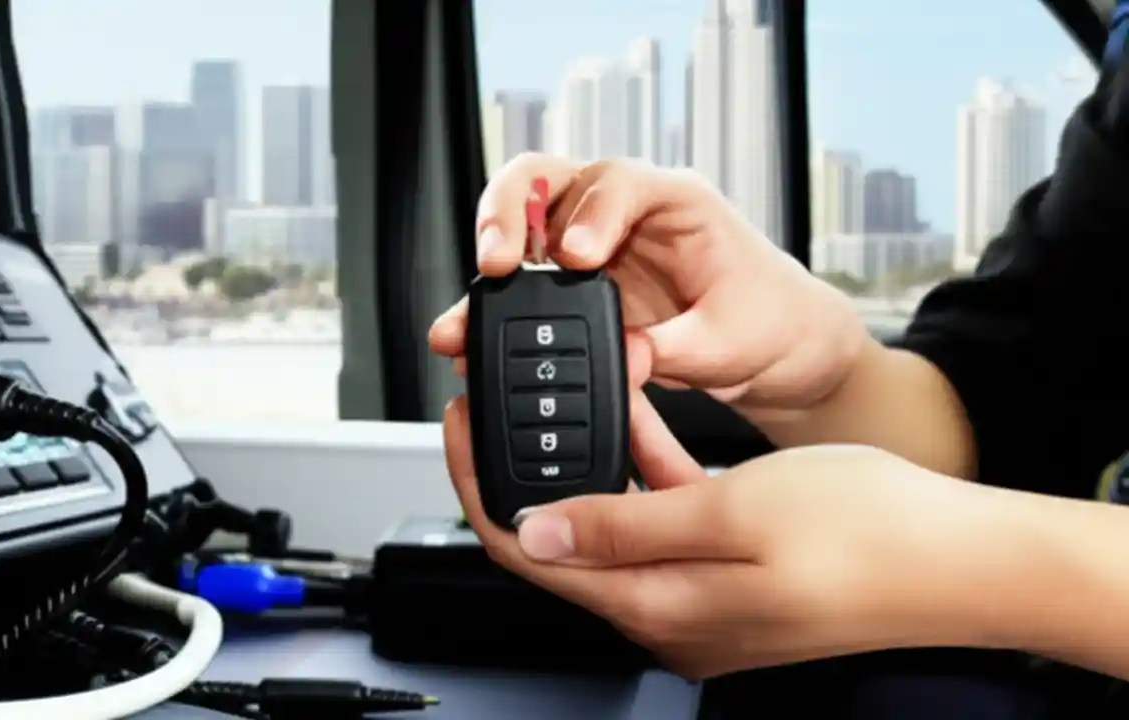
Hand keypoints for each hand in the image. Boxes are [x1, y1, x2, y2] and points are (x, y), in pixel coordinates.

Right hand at [429, 154, 874, 415]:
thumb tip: (624, 356)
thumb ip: (672, 348)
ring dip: (492, 255)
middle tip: (497, 262)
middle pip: (548, 178)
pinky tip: (476, 328)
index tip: (575, 256)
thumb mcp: (729, 343)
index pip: (619, 181)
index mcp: (676, 201)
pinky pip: (525, 275)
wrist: (775, 348)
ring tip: (474, 305)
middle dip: (511, 213)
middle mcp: (625, 210)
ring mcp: (594, 239)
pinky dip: (497, 299)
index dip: (590, 213)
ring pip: (523, 220)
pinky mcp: (576, 279)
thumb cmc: (767, 323)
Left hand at [443, 397, 1021, 677]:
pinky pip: (666, 521)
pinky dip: (648, 472)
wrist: (962, 562)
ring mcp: (703, 599)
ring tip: (577, 399)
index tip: (459, 427)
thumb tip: (536, 530)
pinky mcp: (734, 576)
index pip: (530, 553)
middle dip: (530, 469)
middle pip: (564, 540)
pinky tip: (648, 423)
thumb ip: (623, 525)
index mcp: (658, 609)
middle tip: (506, 407)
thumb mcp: (729, 511)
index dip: (481, 487)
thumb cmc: (866, 539)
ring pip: (616, 523)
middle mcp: (672, 614)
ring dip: (593, 462)